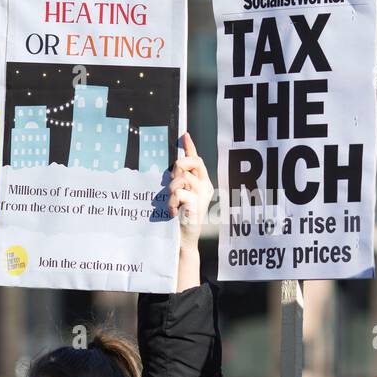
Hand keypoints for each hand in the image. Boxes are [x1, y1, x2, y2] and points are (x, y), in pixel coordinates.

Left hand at [169, 134, 212, 291]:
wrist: (182, 241)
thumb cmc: (178, 219)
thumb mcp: (178, 197)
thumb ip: (178, 181)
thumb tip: (173, 165)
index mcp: (202, 183)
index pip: (196, 160)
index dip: (190, 146)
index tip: (184, 135)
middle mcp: (205, 187)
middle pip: (191, 162)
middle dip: (178, 167)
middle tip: (171, 183)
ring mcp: (202, 196)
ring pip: (182, 177)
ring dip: (171, 190)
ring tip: (171, 205)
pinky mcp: (196, 205)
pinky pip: (179, 192)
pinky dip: (171, 202)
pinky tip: (171, 212)